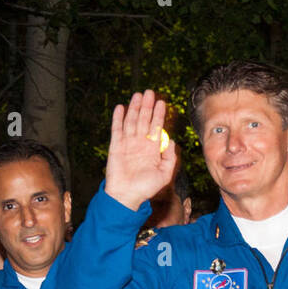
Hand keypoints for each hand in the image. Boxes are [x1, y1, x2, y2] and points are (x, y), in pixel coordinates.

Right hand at [105, 90, 177, 210]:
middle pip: (144, 120)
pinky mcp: (116, 146)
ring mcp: (127, 144)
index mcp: (152, 149)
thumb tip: (171, 141)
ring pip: (131, 121)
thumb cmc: (146, 188)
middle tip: (149, 92)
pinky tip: (121, 107)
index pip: (156, 127)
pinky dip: (118, 118)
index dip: (159, 114)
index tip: (161, 102)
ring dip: (134, 108)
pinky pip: (117, 129)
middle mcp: (140, 144)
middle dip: (147, 106)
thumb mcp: (164, 174)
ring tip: (138, 95)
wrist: (127, 196)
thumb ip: (169, 158)